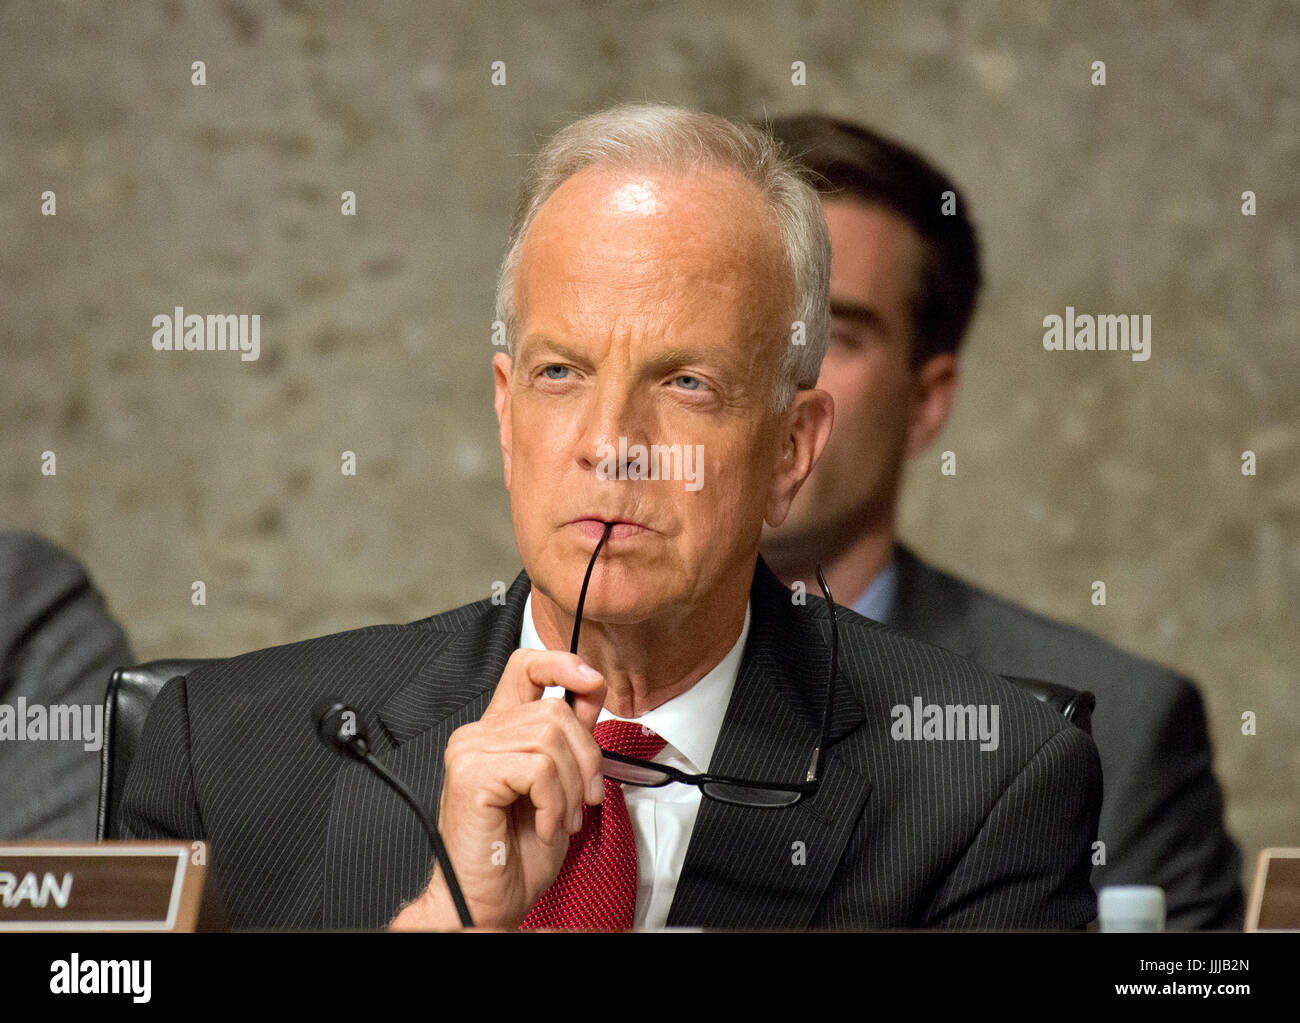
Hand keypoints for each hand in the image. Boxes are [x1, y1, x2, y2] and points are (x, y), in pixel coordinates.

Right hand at [390, 649, 605, 929]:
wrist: (487, 901)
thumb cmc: (517, 853)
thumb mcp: (559, 785)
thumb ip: (568, 739)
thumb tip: (590, 696)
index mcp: (498, 730)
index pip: (526, 665)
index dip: (563, 662)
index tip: (592, 681)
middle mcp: (479, 733)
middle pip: (555, 710)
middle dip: (586, 758)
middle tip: (583, 800)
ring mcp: (470, 750)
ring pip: (551, 740)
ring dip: (570, 788)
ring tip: (560, 818)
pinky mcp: (472, 773)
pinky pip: (539, 769)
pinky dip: (554, 803)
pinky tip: (543, 826)